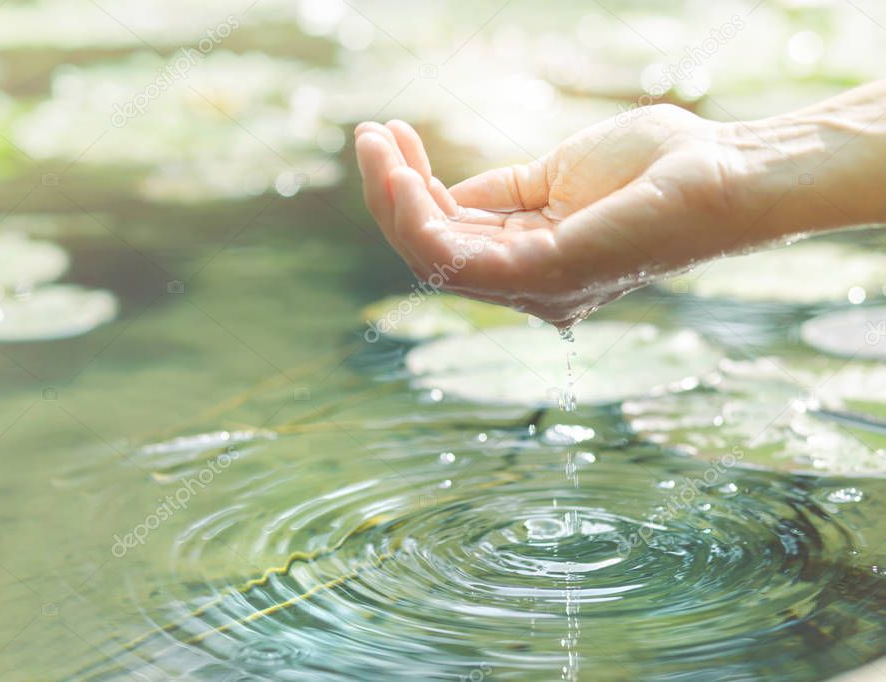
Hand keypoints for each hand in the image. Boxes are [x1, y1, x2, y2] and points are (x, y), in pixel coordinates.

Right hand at [355, 107, 744, 326]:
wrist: (720, 169)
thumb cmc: (655, 167)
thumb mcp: (556, 175)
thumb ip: (501, 193)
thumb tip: (447, 194)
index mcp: (531, 262)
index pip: (451, 238)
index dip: (412, 190)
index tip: (390, 138)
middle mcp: (527, 285)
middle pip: (432, 250)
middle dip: (390, 193)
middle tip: (367, 138)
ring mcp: (534, 286)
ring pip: (432, 258)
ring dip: (391, 201)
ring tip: (373, 147)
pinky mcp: (544, 275)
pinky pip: (455, 259)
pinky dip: (417, 218)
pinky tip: (400, 175)